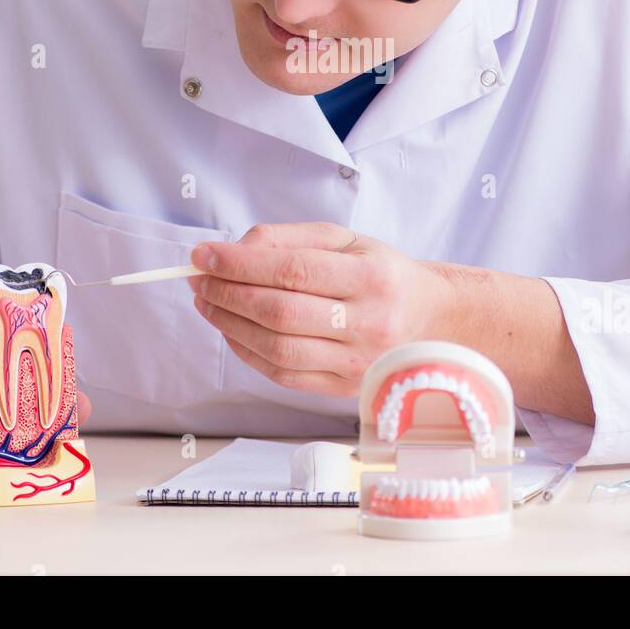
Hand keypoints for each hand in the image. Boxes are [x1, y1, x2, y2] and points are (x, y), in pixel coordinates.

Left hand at [187, 222, 455, 396]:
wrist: (430, 321)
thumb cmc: (381, 273)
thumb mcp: (346, 239)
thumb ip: (289, 238)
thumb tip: (233, 250)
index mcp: (372, 277)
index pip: (293, 270)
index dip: (240, 263)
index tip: (203, 255)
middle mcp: (369, 323)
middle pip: (280, 312)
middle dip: (228, 293)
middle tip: (199, 278)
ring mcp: (357, 362)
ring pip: (277, 348)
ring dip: (230, 324)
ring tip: (208, 302)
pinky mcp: (344, 389)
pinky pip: (282, 375)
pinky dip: (247, 352)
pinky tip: (232, 330)